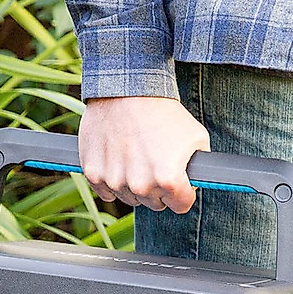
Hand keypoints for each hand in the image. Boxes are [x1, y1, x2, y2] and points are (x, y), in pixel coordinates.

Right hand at [78, 96, 210, 212]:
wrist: (125, 87)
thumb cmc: (163, 111)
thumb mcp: (196, 137)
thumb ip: (198, 168)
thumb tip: (196, 184)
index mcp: (168, 180)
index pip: (181, 205)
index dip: (183, 191)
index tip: (178, 179)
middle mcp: (141, 186)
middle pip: (155, 204)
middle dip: (158, 187)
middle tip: (155, 160)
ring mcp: (115, 181)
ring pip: (131, 199)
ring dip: (134, 184)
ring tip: (136, 154)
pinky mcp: (94, 174)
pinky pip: (106, 192)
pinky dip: (112, 179)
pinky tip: (118, 158)